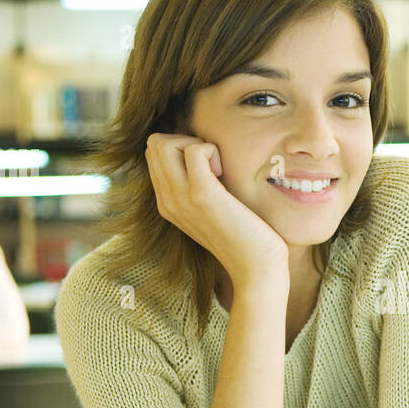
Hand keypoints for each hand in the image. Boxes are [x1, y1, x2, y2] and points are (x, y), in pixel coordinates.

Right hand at [145, 133, 288, 288]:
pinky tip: (223, 172)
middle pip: (154, 144)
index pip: (154, 155)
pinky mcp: (201, 194)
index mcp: (167, 204)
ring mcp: (180, 197)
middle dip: (184, 140)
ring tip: (216, 168)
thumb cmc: (243, 236)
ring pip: (163, 143)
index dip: (180, 148)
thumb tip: (202, 157)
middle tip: (212, 164)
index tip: (207, 167)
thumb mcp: (212, 211)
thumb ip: (198, 188)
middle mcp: (167, 200)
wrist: (255, 267)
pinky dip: (210, 149)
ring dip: (194, 144)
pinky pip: (193, 150)